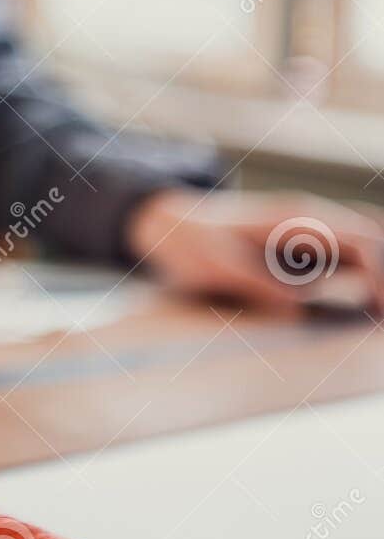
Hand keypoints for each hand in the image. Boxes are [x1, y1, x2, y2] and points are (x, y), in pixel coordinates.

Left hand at [124, 187, 383, 313]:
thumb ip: (255, 283)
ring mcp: (309, 232)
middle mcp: (311, 221)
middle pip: (372, 240)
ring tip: (380, 318)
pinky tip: (367, 308)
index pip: (361, 241)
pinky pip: (346, 257)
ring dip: (378, 278)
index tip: (380, 309)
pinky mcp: (302, 247)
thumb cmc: (194, 244)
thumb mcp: (216, 266)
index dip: (380, 274)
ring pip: (363, 248)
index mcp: (297, 220)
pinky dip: (364, 278)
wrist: (174, 226)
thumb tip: (296, 307)